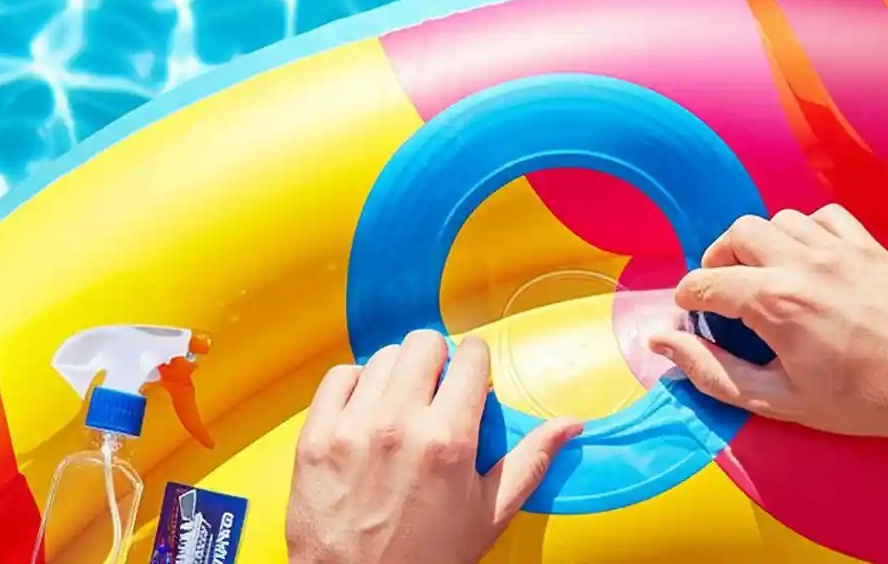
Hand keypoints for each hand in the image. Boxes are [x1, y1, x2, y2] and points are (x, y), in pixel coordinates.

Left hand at [286, 331, 583, 563]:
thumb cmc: (426, 557)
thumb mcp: (489, 514)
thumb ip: (531, 460)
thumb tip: (571, 425)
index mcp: (449, 441)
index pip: (471, 357)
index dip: (477, 362)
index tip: (472, 375)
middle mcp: (399, 424)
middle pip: (424, 343)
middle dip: (438, 359)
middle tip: (438, 388)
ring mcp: (352, 427)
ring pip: (383, 357)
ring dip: (399, 373)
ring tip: (403, 403)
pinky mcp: (316, 435)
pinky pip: (339, 376)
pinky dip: (356, 384)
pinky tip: (368, 408)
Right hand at [650, 204, 887, 441]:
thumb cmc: (864, 401)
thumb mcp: (780, 400)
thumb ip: (713, 371)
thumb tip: (663, 341)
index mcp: (774, 303)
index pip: (706, 282)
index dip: (688, 299)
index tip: (692, 315)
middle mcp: (803, 264)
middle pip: (736, 234)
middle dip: (718, 260)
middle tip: (724, 292)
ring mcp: (840, 250)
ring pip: (778, 221)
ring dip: (762, 245)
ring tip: (766, 277)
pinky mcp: (870, 247)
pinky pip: (824, 217)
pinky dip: (806, 232)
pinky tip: (810, 262)